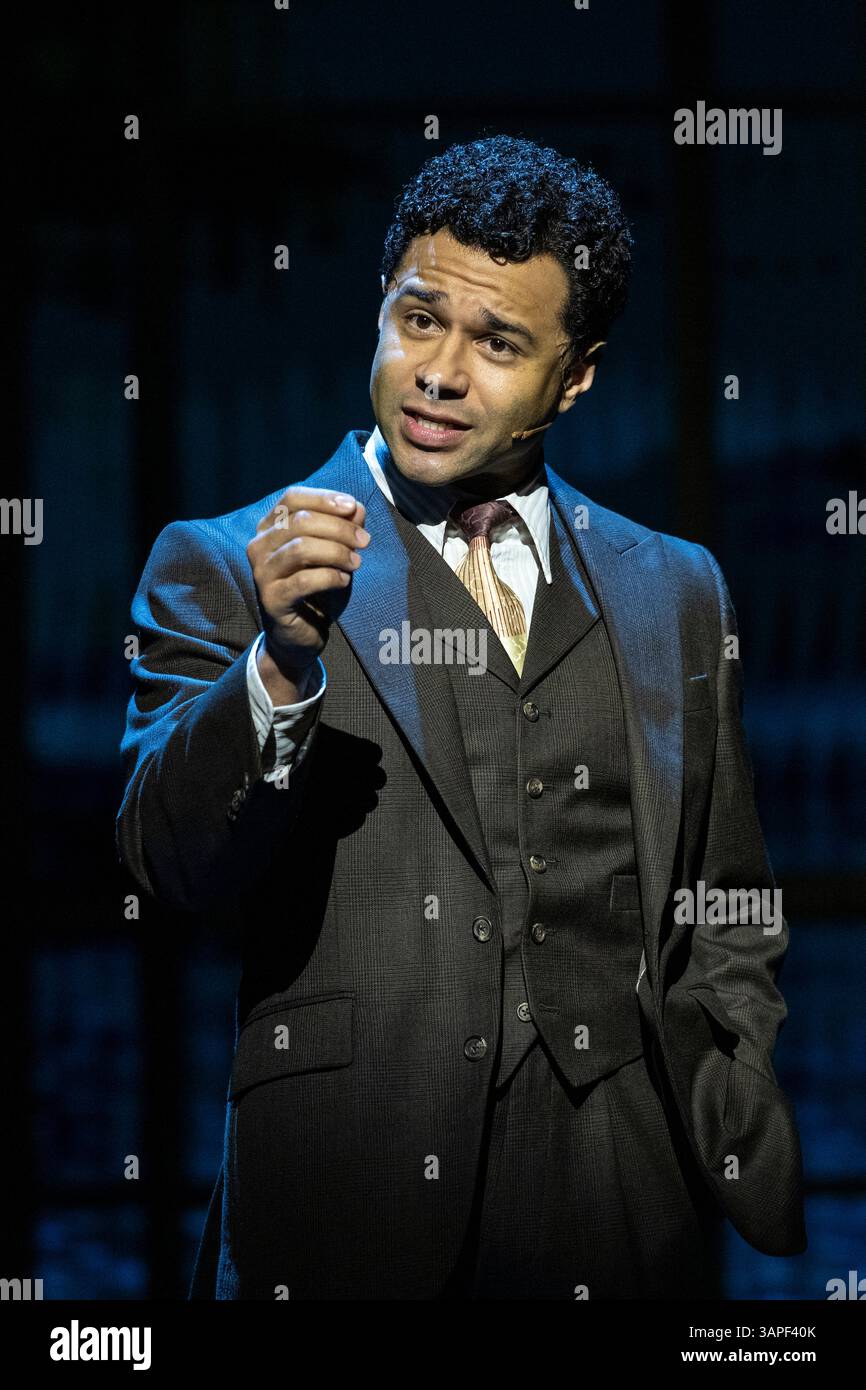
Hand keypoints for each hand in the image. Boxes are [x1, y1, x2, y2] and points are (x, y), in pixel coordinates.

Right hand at [246, 486, 369, 680]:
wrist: (300, 635)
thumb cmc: (316, 589)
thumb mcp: (333, 553)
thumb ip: (343, 528)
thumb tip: (356, 508)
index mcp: (269, 528)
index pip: (292, 498)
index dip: (324, 498)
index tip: (353, 508)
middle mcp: (259, 546)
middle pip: (301, 521)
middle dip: (339, 528)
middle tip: (365, 541)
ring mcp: (262, 573)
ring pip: (301, 548)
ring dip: (337, 552)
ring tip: (356, 562)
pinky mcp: (271, 599)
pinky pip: (304, 580)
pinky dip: (330, 577)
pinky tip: (343, 581)